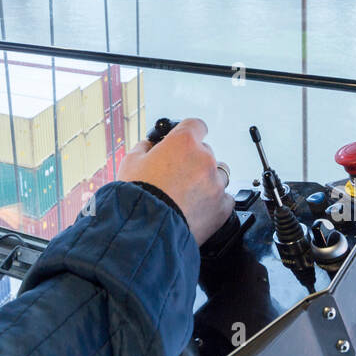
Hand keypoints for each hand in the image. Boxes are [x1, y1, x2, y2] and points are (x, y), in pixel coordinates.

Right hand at [118, 118, 233, 244]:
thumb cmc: (137, 196)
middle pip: (206, 152)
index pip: (196, 125)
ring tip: (187, 194)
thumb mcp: (131, 162)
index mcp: (184, 142)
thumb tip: (150, 145)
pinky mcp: (222, 208)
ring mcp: (215, 183)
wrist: (145, 230)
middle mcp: (204, 159)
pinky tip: (197, 208)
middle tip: (176, 176)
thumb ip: (145, 148)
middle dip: (193, 161)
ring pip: (218, 174)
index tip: (185, 141)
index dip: (189, 133)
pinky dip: (214, 202)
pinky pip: (224, 199)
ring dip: (207, 180)